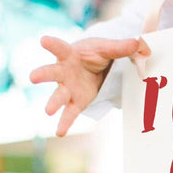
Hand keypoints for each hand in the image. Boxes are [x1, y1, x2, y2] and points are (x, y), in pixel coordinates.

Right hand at [30, 34, 149, 136]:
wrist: (94, 63)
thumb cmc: (95, 53)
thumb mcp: (107, 48)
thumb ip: (121, 47)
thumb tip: (138, 43)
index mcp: (70, 54)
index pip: (60, 47)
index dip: (52, 44)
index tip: (43, 40)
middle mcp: (64, 71)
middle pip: (52, 72)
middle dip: (43, 74)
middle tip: (33, 77)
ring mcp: (67, 87)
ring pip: (58, 95)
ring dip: (53, 103)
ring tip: (48, 111)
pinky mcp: (75, 101)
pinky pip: (69, 112)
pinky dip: (65, 122)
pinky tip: (60, 133)